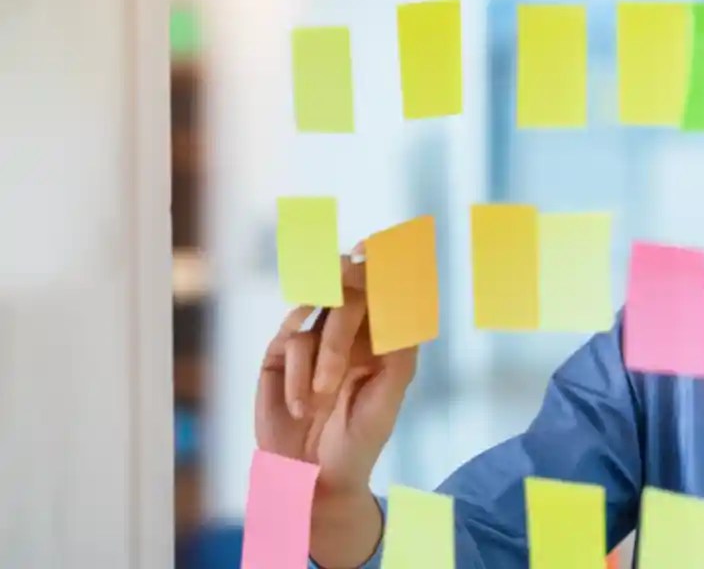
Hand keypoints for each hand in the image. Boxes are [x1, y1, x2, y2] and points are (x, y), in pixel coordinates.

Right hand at [255, 245, 417, 497]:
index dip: (382, 259)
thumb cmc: (360, 439)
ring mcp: (311, 341)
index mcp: (379, 336)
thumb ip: (399, 350)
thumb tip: (407, 302)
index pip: (382, 288)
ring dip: (322, 358)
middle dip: (350, 289)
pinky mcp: (279, 356)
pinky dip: (296, 374)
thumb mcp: (388, 398)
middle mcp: (346, 332)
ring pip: (317, 316)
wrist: (315, 477)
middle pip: (348, 288)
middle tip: (350, 274)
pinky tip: (300, 405)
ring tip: (320, 401)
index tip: (379, 243)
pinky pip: (290, 341)